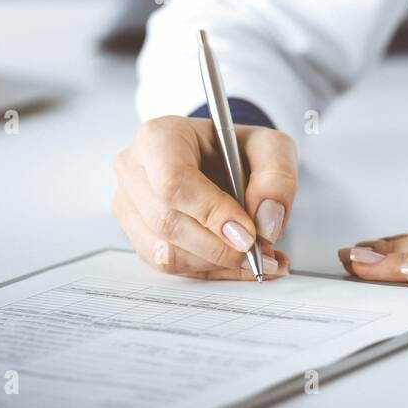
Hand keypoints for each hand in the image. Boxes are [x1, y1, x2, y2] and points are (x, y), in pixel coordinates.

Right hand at [112, 116, 296, 279]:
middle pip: (167, 222)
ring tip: (257, 257)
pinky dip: (210, 270)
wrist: (222, 160)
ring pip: (165, 252)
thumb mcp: (271, 147)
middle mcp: (134, 169)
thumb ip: (276, 177)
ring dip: (216, 263)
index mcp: (160, 137)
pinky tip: (239, 263)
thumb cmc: (238, 149)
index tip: (247, 233)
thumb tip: (265, 222)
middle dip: (219, 247)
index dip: (211, 213)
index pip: (173, 182)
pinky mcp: (137, 234)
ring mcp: (130, 205)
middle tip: (261, 252)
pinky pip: (169, 266)